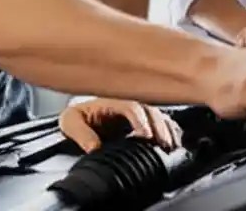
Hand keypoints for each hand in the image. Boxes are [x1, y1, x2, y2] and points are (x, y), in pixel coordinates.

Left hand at [58, 98, 182, 152]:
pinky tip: (175, 141)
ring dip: (168, 129)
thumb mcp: (70, 122)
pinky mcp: (146, 119)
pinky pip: (163, 121)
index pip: (131, 106)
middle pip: (151, 109)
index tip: (145, 136)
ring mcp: (139, 109)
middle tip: (164, 144)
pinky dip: (171, 130)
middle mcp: (129, 101)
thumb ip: (80, 133)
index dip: (140, 120)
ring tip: (172, 145)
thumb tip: (94, 147)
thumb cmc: (78, 116)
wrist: (81, 115)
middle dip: (160, 126)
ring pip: (159, 114)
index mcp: (112, 98)